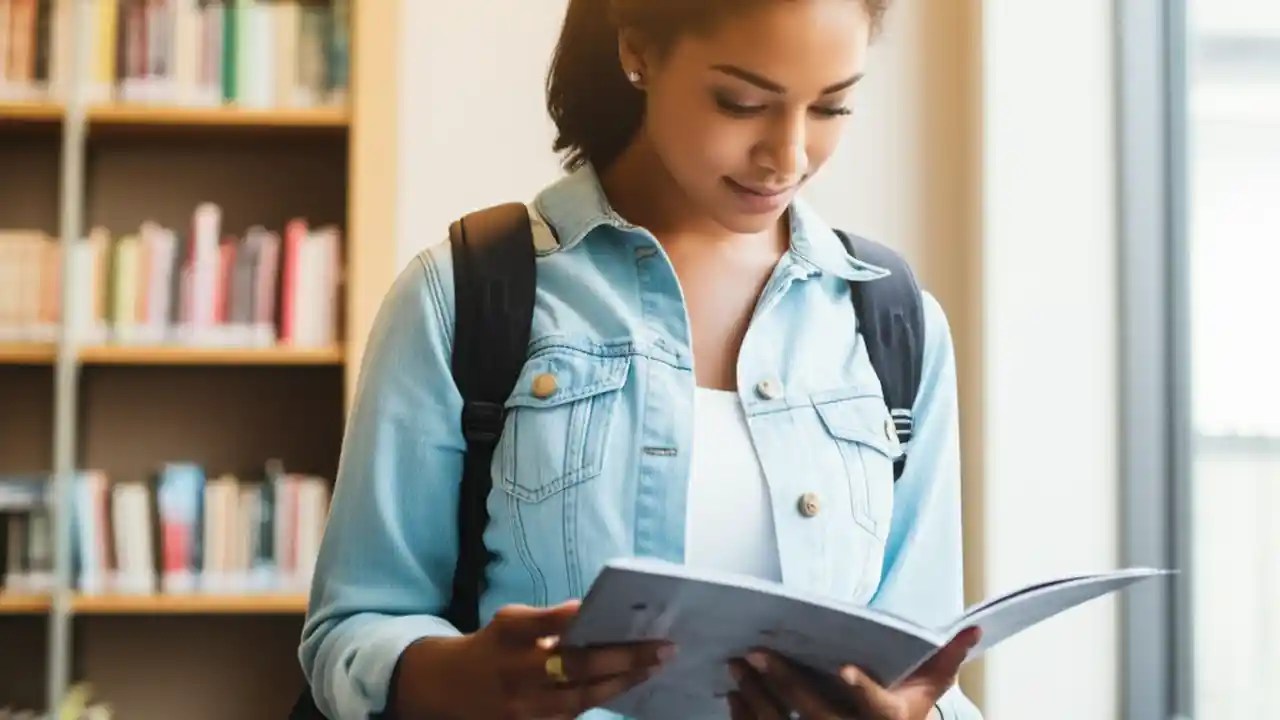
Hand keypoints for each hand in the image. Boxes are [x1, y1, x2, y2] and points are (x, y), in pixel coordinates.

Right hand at [395, 600, 674, 718]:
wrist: (448, 691)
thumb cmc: (491, 647)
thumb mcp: (510, 622)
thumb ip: (547, 619)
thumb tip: (590, 612)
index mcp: (509, 635)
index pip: (543, 623)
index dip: (570, 618)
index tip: (603, 608)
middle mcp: (517, 672)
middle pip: (576, 667)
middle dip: (624, 657)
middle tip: (664, 648)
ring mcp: (524, 707)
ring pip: (582, 698)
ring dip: (622, 682)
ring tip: (653, 667)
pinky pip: (573, 716)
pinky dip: (602, 700)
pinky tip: (628, 686)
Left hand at [727, 626, 980, 719]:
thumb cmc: (903, 714)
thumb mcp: (926, 691)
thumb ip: (946, 660)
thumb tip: (973, 629)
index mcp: (889, 719)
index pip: (876, 705)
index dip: (862, 688)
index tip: (844, 669)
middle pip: (816, 712)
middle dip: (784, 681)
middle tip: (756, 653)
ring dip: (757, 697)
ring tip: (736, 667)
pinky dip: (748, 717)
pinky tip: (734, 696)